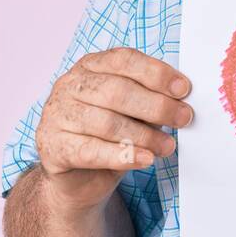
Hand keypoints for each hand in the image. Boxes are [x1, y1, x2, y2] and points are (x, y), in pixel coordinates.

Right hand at [34, 47, 193, 210]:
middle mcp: (69, 86)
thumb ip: (149, 99)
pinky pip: (91, 151)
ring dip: (144, 135)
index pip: (123, 60)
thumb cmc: (108, 135)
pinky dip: (123, 156)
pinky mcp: (53, 147)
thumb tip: (182, 100)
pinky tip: (145, 159)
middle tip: (183, 118)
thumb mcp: (130, 110)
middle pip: (116, 91)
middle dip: (156, 105)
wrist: (76, 176)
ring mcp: (57, 115)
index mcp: (90, 66)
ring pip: (106, 122)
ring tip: (167, 146)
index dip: (156, 73)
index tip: (183, 89)